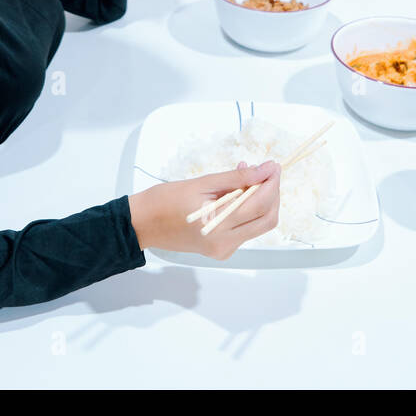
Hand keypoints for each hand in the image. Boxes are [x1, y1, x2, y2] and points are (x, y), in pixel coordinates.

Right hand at [129, 160, 281, 259]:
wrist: (141, 224)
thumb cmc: (164, 202)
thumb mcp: (201, 184)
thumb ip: (236, 178)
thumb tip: (265, 169)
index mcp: (217, 227)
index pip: (259, 205)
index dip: (271, 183)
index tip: (273, 165)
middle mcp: (224, 244)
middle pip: (267, 219)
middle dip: (273, 194)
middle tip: (266, 171)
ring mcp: (224, 250)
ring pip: (259, 224)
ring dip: (261, 200)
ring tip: (246, 177)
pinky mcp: (222, 250)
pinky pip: (245, 229)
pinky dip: (248, 210)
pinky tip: (236, 193)